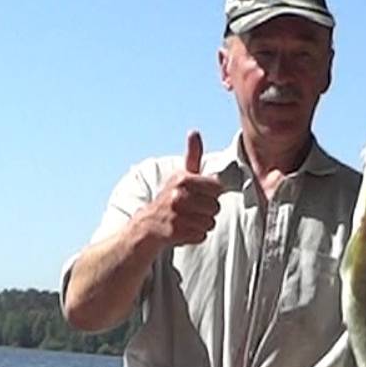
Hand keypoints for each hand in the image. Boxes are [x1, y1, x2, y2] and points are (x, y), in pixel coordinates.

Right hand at [135, 131, 223, 247]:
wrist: (148, 224)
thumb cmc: (171, 197)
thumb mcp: (181, 175)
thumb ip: (192, 155)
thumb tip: (194, 131)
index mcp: (183, 179)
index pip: (217, 188)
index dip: (211, 194)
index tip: (198, 196)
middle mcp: (178, 195)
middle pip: (215, 207)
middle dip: (207, 211)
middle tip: (192, 210)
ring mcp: (176, 214)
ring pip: (210, 222)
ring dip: (202, 224)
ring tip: (188, 220)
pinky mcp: (175, 232)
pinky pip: (201, 235)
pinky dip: (195, 236)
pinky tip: (184, 230)